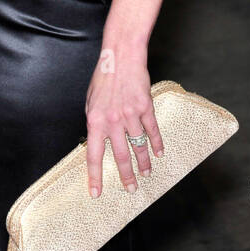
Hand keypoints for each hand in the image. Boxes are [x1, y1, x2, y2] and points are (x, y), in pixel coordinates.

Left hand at [84, 50, 162, 196]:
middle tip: (130, 189)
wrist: (120, 57)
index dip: (94, 176)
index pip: (93, 155)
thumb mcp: (90, 102)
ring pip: (139, 146)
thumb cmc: (103, 78)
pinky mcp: (146, 108)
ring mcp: (131, 115)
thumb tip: (97, 141)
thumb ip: (95, 123)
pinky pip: (152, 131)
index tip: (96, 193)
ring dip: (143, 163)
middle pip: (120, 156)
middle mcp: (113, 121)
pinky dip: (156, 144)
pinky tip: (158, 154)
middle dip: (125, 176)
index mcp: (95, 121)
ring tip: (145, 174)